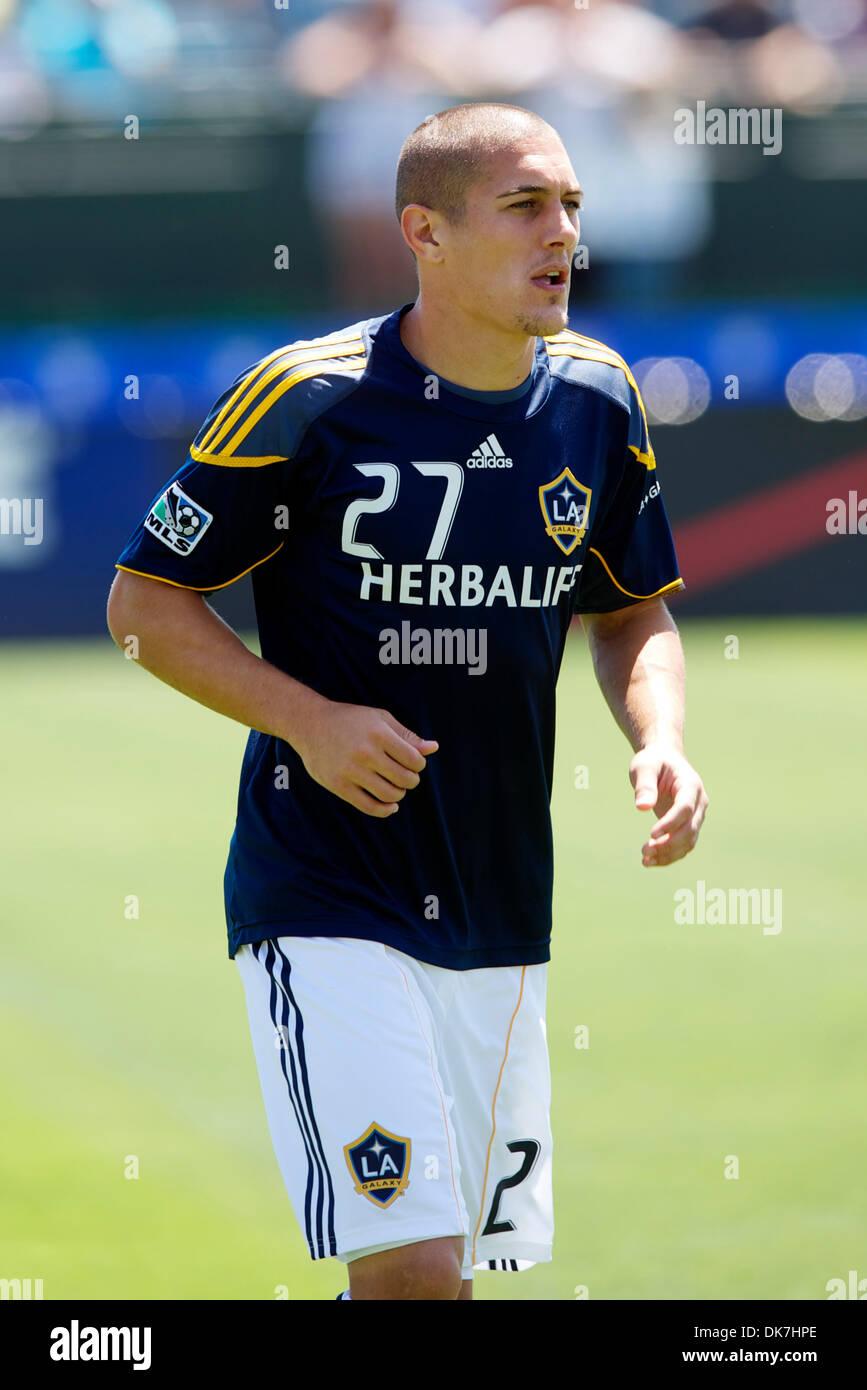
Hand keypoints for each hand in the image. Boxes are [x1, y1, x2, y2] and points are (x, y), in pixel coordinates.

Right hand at [293, 698, 437, 817]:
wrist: (310, 724)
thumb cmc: (350, 720)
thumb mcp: (380, 719)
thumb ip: (407, 736)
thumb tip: (433, 748)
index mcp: (379, 733)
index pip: (414, 760)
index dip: (418, 765)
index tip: (412, 763)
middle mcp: (365, 752)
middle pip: (404, 779)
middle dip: (411, 781)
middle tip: (405, 776)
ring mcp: (350, 770)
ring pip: (389, 795)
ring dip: (398, 794)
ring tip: (395, 787)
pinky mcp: (338, 785)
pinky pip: (369, 807)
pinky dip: (385, 810)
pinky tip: (391, 806)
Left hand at [629, 744, 707, 866]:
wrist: (664, 760)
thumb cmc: (654, 761)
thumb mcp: (644, 766)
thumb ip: (644, 785)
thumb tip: (642, 807)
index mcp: (691, 785)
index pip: (685, 808)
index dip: (670, 823)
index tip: (651, 834)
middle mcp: (699, 802)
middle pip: (689, 829)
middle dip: (668, 843)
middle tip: (644, 851)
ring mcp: (696, 815)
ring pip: (688, 842)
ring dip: (668, 854)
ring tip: (645, 860)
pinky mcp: (688, 825)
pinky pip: (683, 845)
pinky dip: (669, 855)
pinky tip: (650, 861)